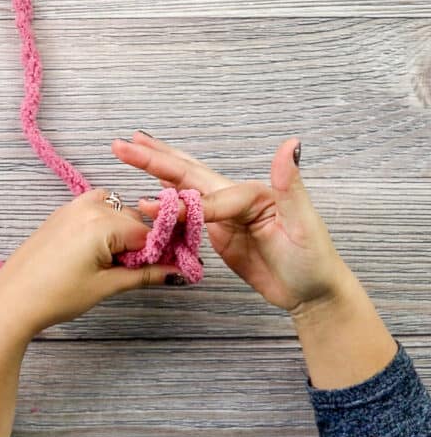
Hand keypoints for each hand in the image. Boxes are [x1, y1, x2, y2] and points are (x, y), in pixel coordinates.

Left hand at [0, 188, 186, 336]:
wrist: (12, 300)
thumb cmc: (55, 295)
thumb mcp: (105, 286)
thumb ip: (144, 275)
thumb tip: (175, 272)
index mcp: (102, 222)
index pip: (148, 232)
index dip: (161, 252)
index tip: (169, 267)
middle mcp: (89, 206)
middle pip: (133, 218)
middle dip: (142, 242)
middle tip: (141, 271)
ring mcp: (72, 207)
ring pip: (115, 211)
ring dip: (122, 231)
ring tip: (115, 263)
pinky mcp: (60, 214)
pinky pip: (94, 209)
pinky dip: (104, 225)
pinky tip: (98, 252)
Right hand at [112, 132, 348, 313]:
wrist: (311, 293)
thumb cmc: (313, 261)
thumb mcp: (304, 224)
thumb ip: (290, 186)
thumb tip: (290, 145)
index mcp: (251, 193)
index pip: (207, 197)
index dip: (176, 202)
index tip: (146, 207)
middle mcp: (234, 199)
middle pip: (188, 174)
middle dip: (155, 157)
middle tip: (123, 143)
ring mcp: (224, 216)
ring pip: (184, 188)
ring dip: (157, 170)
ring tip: (133, 151)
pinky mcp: (218, 235)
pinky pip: (185, 216)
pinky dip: (166, 200)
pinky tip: (153, 192)